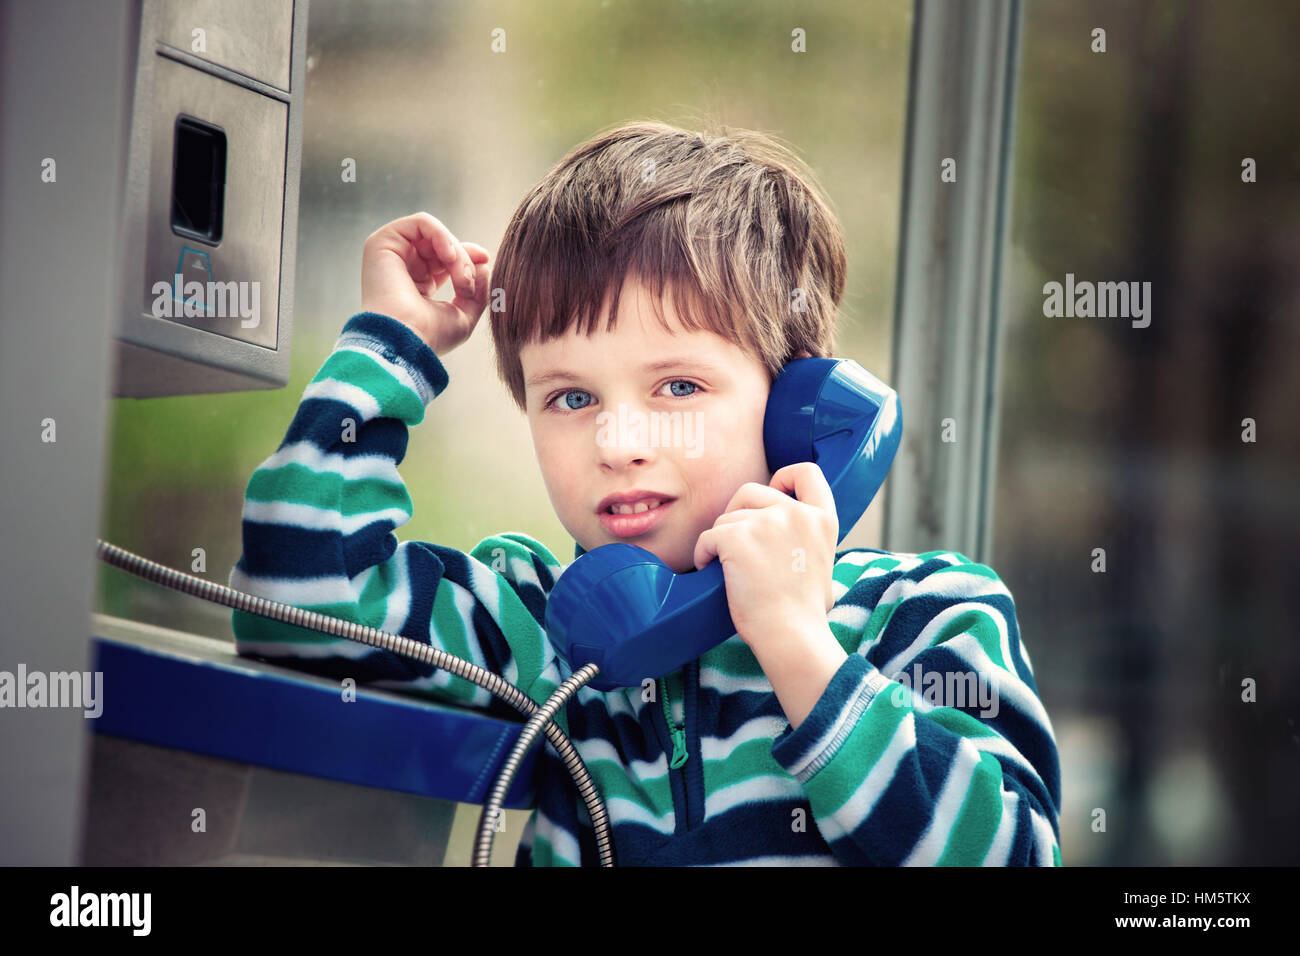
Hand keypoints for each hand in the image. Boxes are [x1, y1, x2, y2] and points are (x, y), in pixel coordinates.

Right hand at [360, 211, 491, 355]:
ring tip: (460, 275)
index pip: (446, 258)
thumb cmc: (430, 337)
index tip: (485, 260)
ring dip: (456, 252)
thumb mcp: (464, 315)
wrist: (404, 342)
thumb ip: (478, 290)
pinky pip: (421, 222)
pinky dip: (441, 234)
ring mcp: (391, 255)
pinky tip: (450, 255)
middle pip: (442, 246)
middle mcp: (403, 268)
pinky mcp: (382, 243)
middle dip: (464, 259)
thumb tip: (484, 263)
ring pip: (435, 236)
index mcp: (418, 285)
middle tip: (469, 282)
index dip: (467, 256)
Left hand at [692, 462, 838, 647]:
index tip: (771, 495)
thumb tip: (792, 536)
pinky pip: (707, 537)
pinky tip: (710, 570)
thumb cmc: (804, 612)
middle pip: (750, 491)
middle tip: (735, 544)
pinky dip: (703, 554)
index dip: (782, 477)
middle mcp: (796, 513)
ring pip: (726, 518)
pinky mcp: (736, 537)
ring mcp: (766, 523)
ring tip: (727, 569)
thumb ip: (810, 538)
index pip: (806, 472)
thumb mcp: (825, 562)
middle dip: (736, 513)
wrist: (790, 635)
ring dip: (720, 541)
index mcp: (822, 518)